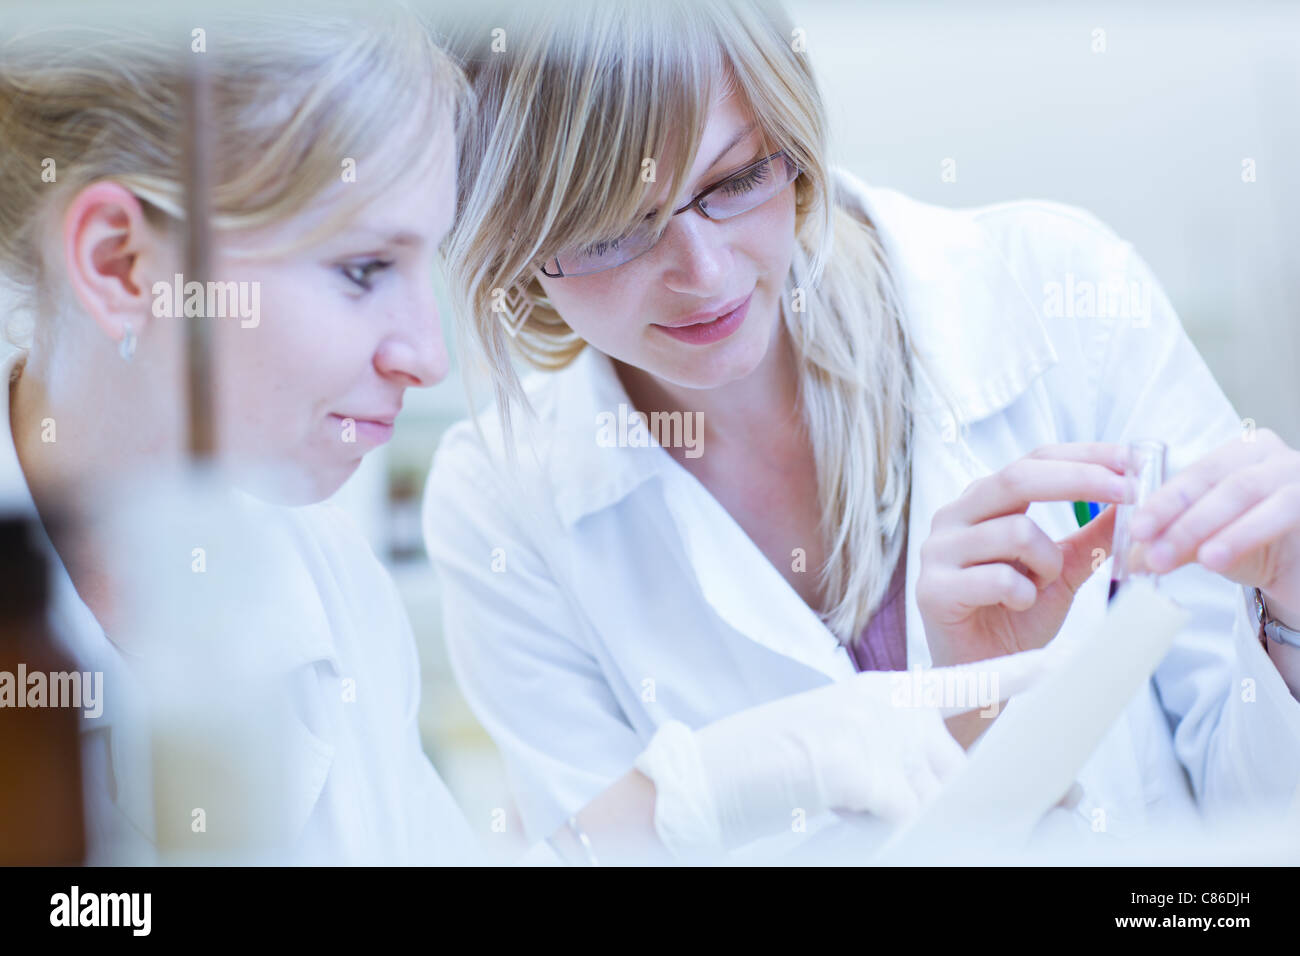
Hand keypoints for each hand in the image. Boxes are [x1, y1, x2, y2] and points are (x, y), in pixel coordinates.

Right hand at [636, 650, 1050, 856]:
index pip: (967, 681)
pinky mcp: (855, 763)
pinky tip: (884, 832)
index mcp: (884, 696)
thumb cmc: (773, 769)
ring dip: (943, 824)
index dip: (1022, 673)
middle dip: (1000, 799)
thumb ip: (902, 765)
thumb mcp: (846, 755)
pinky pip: (911, 814)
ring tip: (925, 827)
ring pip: (944, 793)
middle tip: (1054, 817)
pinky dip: (910, 834)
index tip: (1067, 660)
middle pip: (965, 764)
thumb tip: (961, 797)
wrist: (707, 775)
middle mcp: (885, 706)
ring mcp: (870, 730)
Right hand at [918, 443, 1128, 668]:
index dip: (1084, 456)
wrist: (982, 676)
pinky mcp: (933, 589)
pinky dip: (1024, 596)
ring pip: (1017, 531)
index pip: (1034, 460)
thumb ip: (1090, 537)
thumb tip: (1132, 500)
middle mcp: (955, 516)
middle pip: (1018, 476)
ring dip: (1049, 564)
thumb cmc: (1014, 618)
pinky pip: (1000, 579)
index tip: (1133, 460)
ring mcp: (938, 551)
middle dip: (1080, 481)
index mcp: (984, 504)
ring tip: (1041, 588)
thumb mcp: (1062, 571)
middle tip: (1128, 494)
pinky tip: (1015, 607)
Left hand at [1129, 428, 1299, 626]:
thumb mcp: (1210, 543)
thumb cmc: (1259, 549)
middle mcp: (1273, 456)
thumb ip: (1175, 543)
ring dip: (1209, 527)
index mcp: (1241, 454)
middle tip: (1153, 555)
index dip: (1164, 502)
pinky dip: (1245, 535)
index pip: (1196, 475)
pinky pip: (1281, 511)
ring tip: (1187, 559)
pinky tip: (1217, 558)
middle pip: (1219, 482)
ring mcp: (1299, 475)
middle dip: (1182, 520)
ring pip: (1245, 492)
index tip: (1136, 531)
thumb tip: (1131, 559)